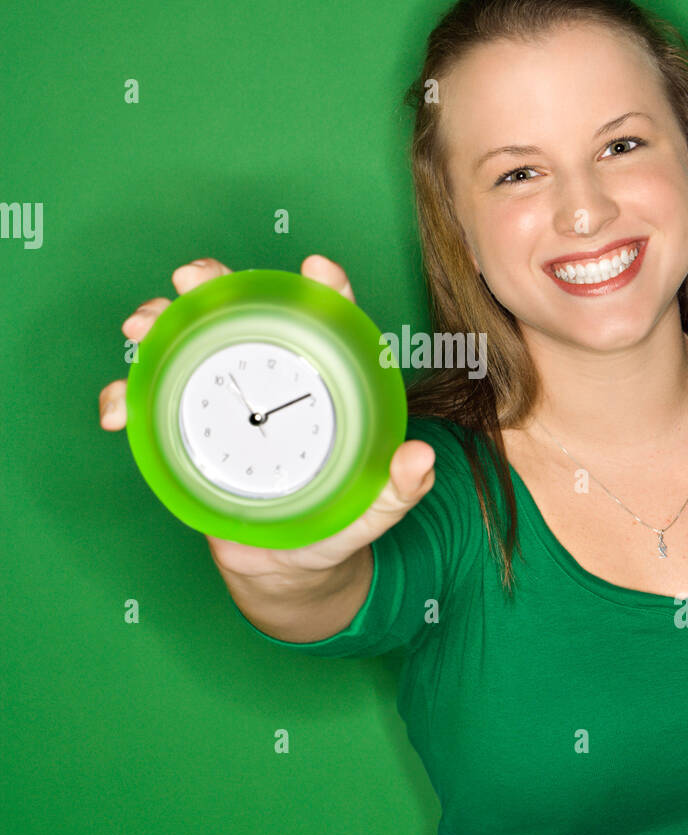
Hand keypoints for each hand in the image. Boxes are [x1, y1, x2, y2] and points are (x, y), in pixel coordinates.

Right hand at [98, 255, 435, 580]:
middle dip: (214, 283)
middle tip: (191, 277)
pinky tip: (118, 408)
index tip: (318, 268)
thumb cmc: (337, 522)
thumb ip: (398, 488)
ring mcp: (227, 399)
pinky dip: (127, 397)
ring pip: (189, 343)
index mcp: (325, 383)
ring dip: (158, 322)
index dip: (326, 288)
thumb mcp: (373, 508)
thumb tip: (421, 458)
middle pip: (245, 313)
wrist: (287, 566)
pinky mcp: (190, 429)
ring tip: (143, 326)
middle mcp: (273, 378)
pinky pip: (153, 402)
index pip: (330, 323)